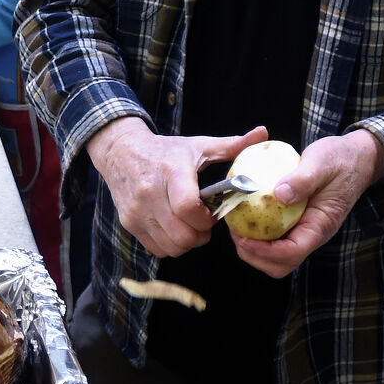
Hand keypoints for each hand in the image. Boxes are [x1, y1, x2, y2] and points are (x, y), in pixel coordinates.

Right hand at [85, 118, 269, 259]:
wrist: (120, 152)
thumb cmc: (165, 151)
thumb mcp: (198, 146)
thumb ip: (231, 145)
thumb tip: (263, 134)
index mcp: (171, 173)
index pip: (188, 208)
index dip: (205, 219)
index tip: (211, 213)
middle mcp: (150, 194)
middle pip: (182, 235)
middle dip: (200, 236)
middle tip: (204, 224)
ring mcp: (137, 211)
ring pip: (170, 247)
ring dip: (185, 242)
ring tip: (190, 227)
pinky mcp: (128, 223)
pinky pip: (156, 249)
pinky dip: (169, 245)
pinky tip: (174, 229)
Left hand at [231, 129, 383, 278]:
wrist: (357, 158)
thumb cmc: (341, 159)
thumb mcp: (322, 161)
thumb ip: (303, 178)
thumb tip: (279, 194)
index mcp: (321, 226)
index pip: (291, 253)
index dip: (263, 251)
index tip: (242, 236)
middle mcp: (313, 234)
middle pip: (281, 264)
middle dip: (254, 255)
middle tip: (235, 233)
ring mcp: (305, 231)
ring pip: (276, 257)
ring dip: (254, 250)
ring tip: (237, 227)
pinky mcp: (298, 224)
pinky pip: (276, 240)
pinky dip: (258, 236)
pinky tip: (246, 217)